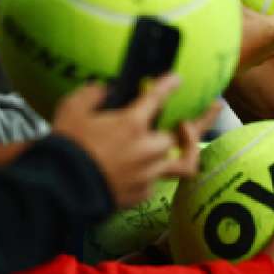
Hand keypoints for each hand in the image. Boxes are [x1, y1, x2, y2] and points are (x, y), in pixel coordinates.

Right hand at [51, 75, 217, 208]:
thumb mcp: (72, 108)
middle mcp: (147, 148)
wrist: (61, 188)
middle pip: (183, 134)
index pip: (158, 97)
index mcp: (132, 123)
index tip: (177, 79)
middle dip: (195, 122)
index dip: (170, 85)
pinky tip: (150, 168)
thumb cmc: (66, 146)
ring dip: (189, 151)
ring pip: (182, 164)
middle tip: (212, 108)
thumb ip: (93, 94)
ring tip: (194, 143)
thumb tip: (105, 90)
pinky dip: (154, 172)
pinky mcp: (141, 194)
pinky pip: (156, 181)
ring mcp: (148, 174)